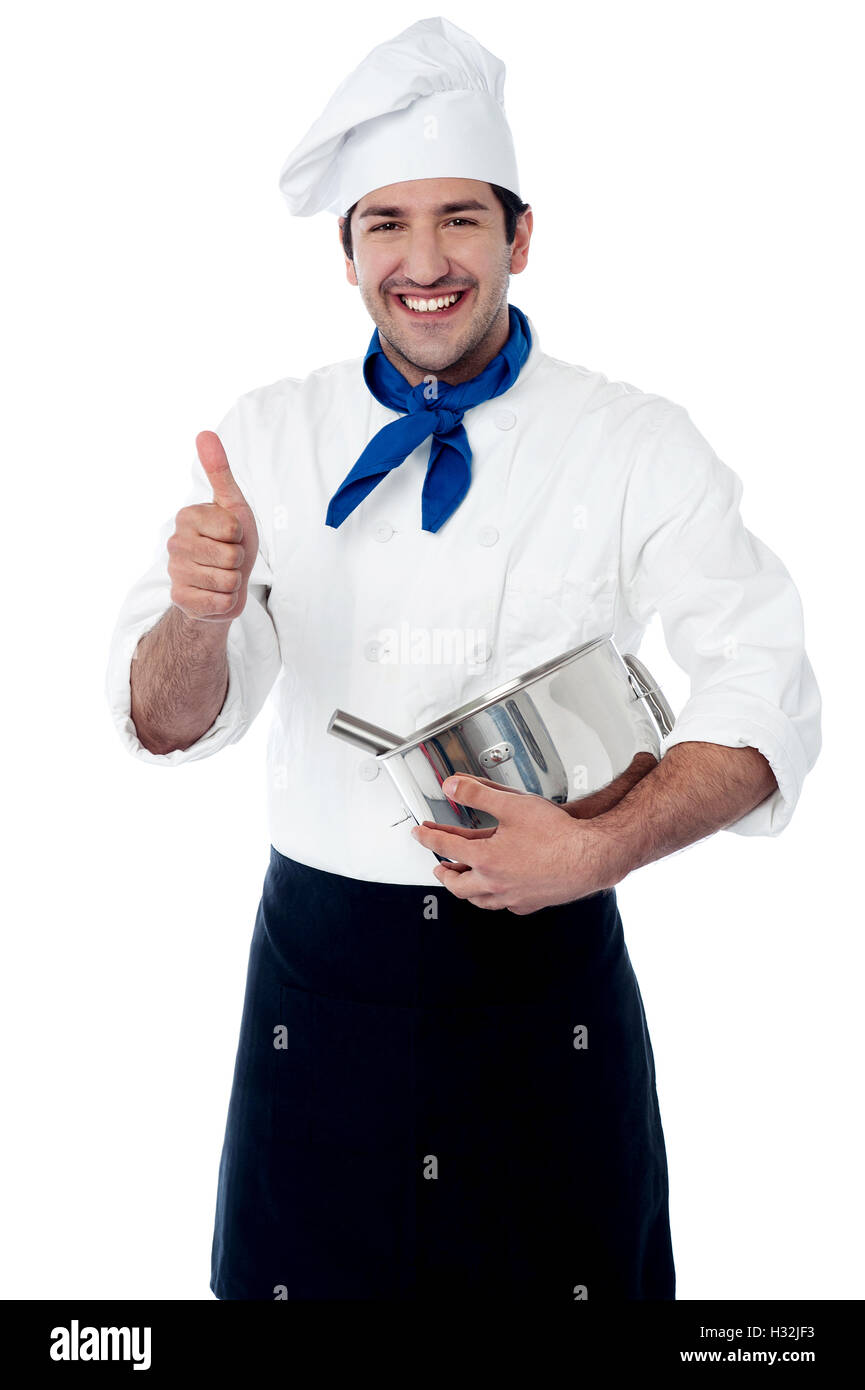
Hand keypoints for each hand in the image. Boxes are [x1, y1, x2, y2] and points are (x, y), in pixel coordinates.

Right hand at [167, 431, 259, 622]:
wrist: (223, 583)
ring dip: (233, 582)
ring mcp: (175, 572)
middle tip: (228, 559)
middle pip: (231, 557)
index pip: (232, 529)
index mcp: (187, 517)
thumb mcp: (232, 504)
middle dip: (239, 562)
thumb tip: (204, 433)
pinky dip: (226, 602)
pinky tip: (215, 594)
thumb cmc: (231, 541)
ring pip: (227, 581)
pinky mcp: (180, 600)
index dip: (240, 536)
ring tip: (223, 575)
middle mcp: (174, 543)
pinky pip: (220, 604)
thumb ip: (219, 470)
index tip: (231, 536)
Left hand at [411, 774, 619, 914]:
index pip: (446, 848)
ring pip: (479, 900)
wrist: (591, 857)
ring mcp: (512, 897)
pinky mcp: (530, 903)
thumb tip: (451, 786)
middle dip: (444, 873)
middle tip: (438, 865)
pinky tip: (497, 892)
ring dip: (466, 890)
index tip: (419, 834)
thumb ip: (477, 794)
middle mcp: (494, 883)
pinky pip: (503, 905)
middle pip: (458, 885)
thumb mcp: (511, 803)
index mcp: (485, 860)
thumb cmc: (557, 834)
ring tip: (462, 882)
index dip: (428, 838)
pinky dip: (492, 898)